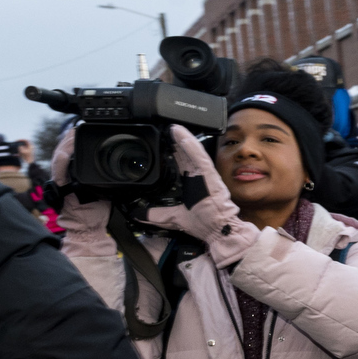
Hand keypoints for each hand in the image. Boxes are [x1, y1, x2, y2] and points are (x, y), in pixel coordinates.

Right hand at [48, 127, 111, 240]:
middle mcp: (65, 174)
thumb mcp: (104, 187)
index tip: (81, 130)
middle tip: (78, 128)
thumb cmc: (96, 210)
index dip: (74, 140)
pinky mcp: (60, 186)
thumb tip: (118, 164)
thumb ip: (105, 175)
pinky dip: (61, 161)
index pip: (71, 151)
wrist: (88, 226)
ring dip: (65, 145)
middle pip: (64, 150)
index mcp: (74, 173)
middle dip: (70, 138)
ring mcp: (61, 179)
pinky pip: (58, 171)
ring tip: (72, 134)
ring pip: (59, 156)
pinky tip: (64, 153)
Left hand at [141, 128, 258, 266]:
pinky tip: (182, 136)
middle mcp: (199, 177)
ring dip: (182, 139)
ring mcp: (205, 175)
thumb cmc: (204, 223)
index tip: (163, 141)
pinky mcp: (210, 176)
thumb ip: (156, 214)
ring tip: (172, 127)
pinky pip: (199, 157)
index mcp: (192, 184)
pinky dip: (191, 146)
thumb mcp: (173, 217)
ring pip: (192, 152)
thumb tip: (139, 215)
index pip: (181, 163)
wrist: (219, 231)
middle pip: (185, 154)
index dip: (173, 152)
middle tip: (164, 129)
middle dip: (175, 142)